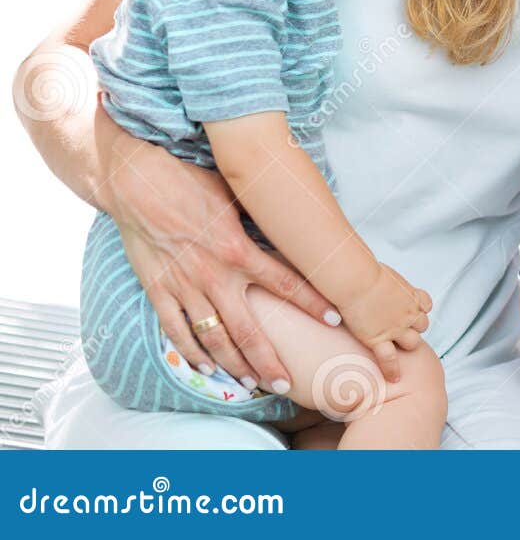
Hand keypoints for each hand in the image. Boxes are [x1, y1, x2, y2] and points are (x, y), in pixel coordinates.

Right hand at [102, 106, 337, 393]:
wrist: (137, 183)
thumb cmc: (190, 182)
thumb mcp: (236, 195)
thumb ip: (261, 217)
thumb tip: (293, 220)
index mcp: (239, 250)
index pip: (286, 284)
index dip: (312, 303)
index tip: (334, 320)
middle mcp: (214, 275)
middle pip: (249, 329)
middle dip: (269, 360)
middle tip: (288, 382)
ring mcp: (185, 286)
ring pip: (214, 338)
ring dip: (235, 364)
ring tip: (253, 384)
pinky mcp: (158, 290)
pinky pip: (177, 330)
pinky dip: (191, 353)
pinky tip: (206, 368)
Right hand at [334, 262, 432, 382]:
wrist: (356, 279)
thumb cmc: (364, 270)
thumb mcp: (386, 273)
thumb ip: (389, 282)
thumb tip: (382, 280)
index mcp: (411, 295)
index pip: (426, 305)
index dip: (418, 310)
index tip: (411, 312)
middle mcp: (409, 312)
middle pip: (422, 326)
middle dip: (414, 328)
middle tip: (403, 331)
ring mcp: (396, 328)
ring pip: (413, 343)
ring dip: (407, 344)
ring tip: (398, 350)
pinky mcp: (379, 339)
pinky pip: (390, 360)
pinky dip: (393, 369)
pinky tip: (393, 378)